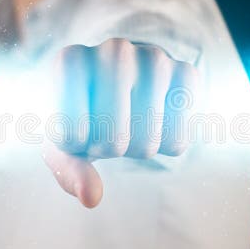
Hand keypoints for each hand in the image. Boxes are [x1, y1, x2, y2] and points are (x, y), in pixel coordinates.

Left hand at [43, 38, 198, 207]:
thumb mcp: (62, 142)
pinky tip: (157, 121)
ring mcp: (154, 57)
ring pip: (148, 141)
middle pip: (112, 140)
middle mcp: (113, 50)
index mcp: (69, 61)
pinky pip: (180, 138)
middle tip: (104, 128)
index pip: (69, 134)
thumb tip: (91, 198)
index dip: (73, 144)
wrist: (114, 82)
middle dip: (107, 149)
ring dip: (138, 149)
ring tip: (130, 125)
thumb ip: (70, 170)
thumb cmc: (82, 114)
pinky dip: (168, 145)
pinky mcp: (187, 72)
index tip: (74, 124)